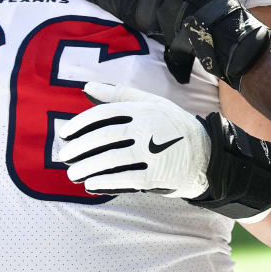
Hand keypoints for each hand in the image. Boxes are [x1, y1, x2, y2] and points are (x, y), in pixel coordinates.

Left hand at [59, 82, 210, 197]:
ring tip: (72, 173)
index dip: (80, 124)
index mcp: (144, 109)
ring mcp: (152, 153)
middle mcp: (147, 128)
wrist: (205, 155)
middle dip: (80, 148)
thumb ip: (119, 95)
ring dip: (87, 167)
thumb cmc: (172, 127)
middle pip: (105, 137)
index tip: (65, 134)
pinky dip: (105, 182)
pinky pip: (125, 179)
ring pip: (111, 159)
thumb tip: (87, 87)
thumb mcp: (151, 103)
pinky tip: (91, 184)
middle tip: (64, 156)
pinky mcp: (157, 175)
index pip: (104, 114)